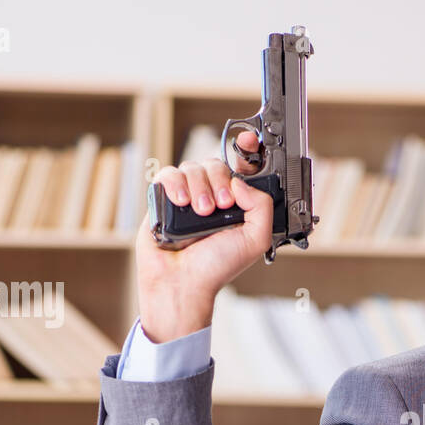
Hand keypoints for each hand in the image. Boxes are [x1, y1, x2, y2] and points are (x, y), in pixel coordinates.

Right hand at [135, 130, 270, 342]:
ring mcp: (187, 195)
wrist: (182, 282)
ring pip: (193, 167)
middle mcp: (212, 196)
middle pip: (217, 164)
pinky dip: (176, 184)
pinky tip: (181, 202)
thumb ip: (261, 207)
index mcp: (236, 204)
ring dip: (199, 186)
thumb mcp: (255, 240)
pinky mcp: (163, 198)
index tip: (250, 142)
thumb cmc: (216, 267)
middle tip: (220, 205)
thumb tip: (240, 182)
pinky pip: (168, 173)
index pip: (241, 169)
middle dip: (220, 181)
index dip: (247, 151)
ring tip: (200, 212)